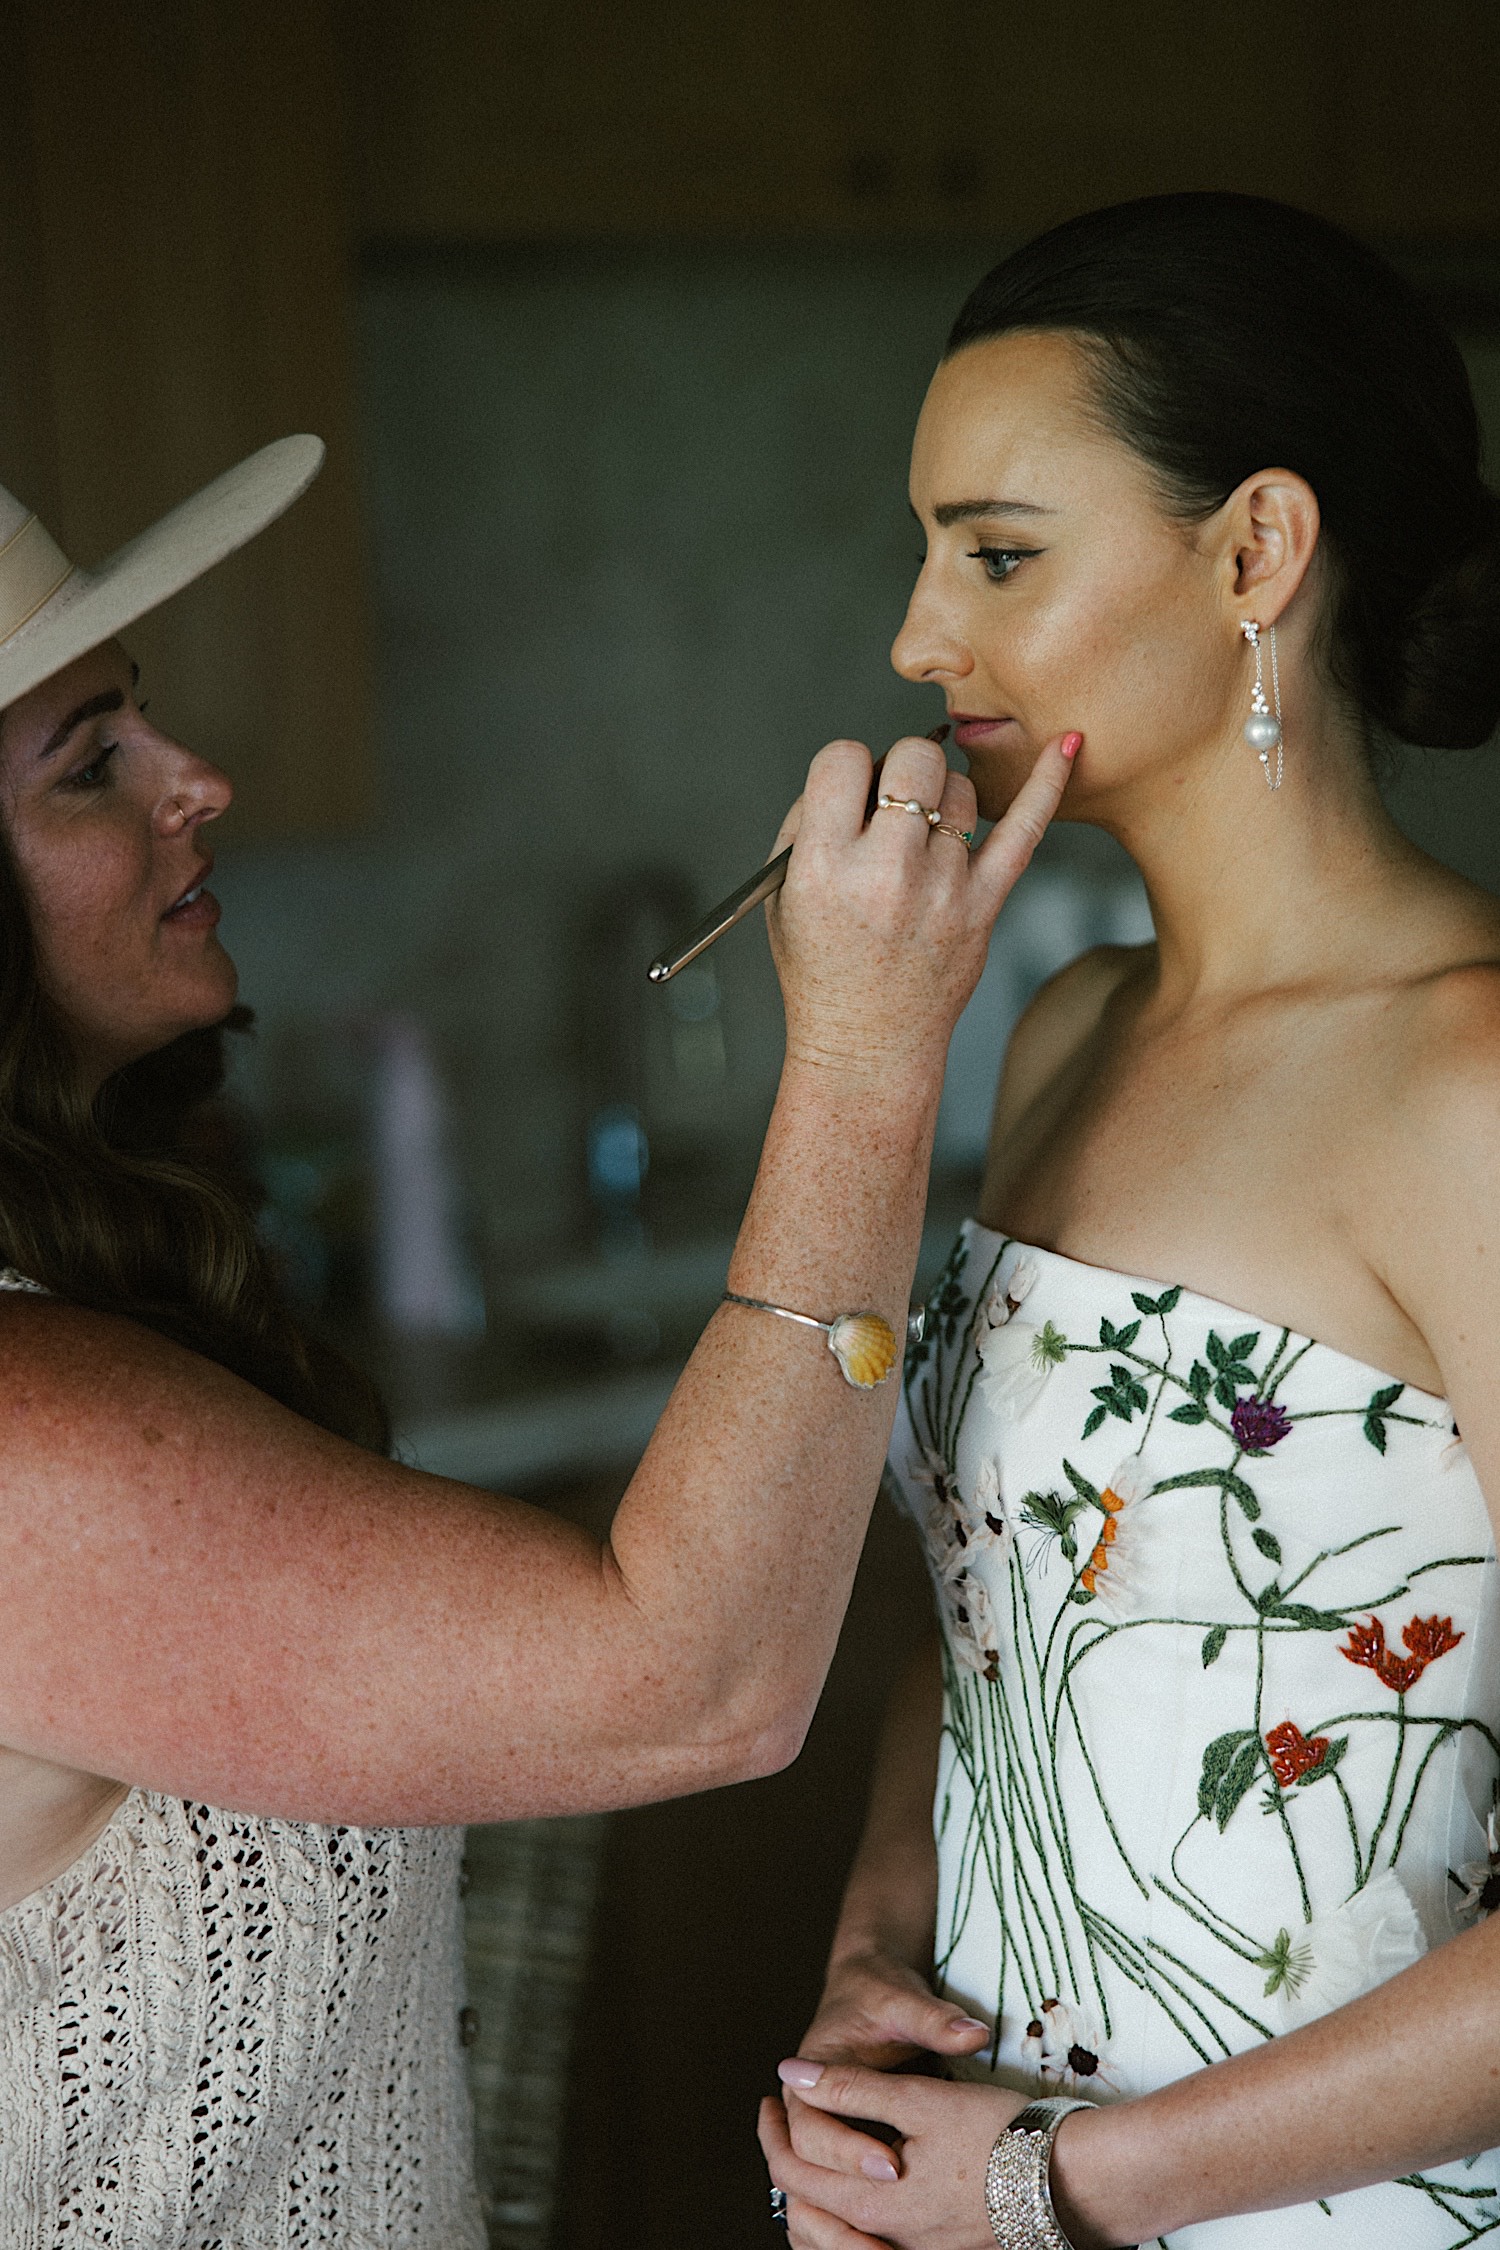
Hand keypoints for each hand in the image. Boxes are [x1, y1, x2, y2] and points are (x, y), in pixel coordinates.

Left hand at [758, 2055, 1026, 2249]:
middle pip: (807, 2217)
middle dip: (785, 2167)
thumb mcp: (920, 2099)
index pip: (793, 2175)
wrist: (1071, 2181)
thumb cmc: (997, 2135)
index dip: (770, 2133)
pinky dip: (848, 2222)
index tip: (766, 2100)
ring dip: (814, 2200)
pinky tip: (859, 2186)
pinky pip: (871, 2247)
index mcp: (873, 2203)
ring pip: (838, 2239)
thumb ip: (849, 2087)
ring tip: (810, 2157)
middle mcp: (888, 2241)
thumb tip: (790, 2071)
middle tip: (777, 2124)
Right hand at [767, 729, 1079, 1085]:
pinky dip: (1047, 783)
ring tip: (924, 839)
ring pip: (960, 789)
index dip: (845, 768)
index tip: (849, 795)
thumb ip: (808, 819)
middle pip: (912, 758)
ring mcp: (941, 889)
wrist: (866, 1047)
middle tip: (893, 805)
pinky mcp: (983, 907)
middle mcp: (885, 872)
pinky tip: (1067, 746)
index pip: (842, 758)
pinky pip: (1025, 830)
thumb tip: (862, 767)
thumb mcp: (782, 894)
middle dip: (901, 767)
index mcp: (823, 865)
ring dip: (942, 798)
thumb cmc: (820, 969)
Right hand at [777, 1949, 992, 2208]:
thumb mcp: (902, 2003)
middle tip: (888, 2243)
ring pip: (808, 2204)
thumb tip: (973, 2033)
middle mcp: (804, 2116)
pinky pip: (831, 2205)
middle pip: (802, 2180)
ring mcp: (819, 2138)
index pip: (813, 2132)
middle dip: (841, 2214)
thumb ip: (934, 2021)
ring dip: (839, 2234)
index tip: (894, 2164)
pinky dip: (849, 2233)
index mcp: (808, 2080)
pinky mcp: (839, 2152)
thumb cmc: (879, 1996)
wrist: (864, 1988)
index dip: (849, 2151)